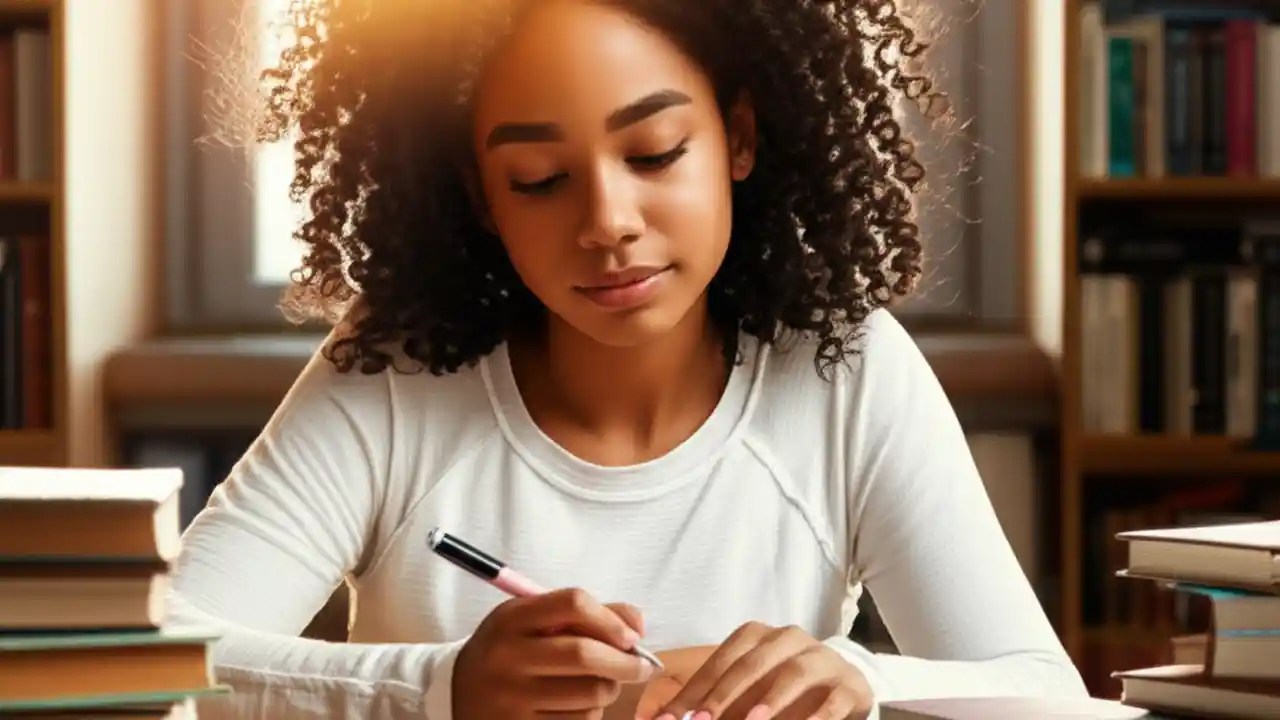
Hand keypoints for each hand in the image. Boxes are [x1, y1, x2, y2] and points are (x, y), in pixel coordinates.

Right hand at [452, 588, 656, 718]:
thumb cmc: (510, 648)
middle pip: (585, 654)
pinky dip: (591, 714)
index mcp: (513, 618)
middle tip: (642, 666)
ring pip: (589, 695)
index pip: (572, 603)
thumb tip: (638, 626)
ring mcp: (511, 698)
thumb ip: (587, 614)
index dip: (611, 619)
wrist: (456, 691)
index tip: (630, 636)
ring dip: (609, 690)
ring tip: (602, 684)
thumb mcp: (534, 619)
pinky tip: (580, 706)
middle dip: (626, 662)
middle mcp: (508, 656)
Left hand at [639, 622, 873, 719]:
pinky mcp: (848, 683)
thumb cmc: (780, 689)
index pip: (719, 661)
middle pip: (751, 663)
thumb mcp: (742, 693)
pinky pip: (832, 700)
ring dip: (769, 700)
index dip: (693, 691)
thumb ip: (706, 703)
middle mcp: (788, 639)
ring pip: (793, 674)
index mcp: (756, 636)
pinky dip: (816, 717)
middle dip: (723, 696)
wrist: (842, 686)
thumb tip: (659, 718)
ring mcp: (820, 658)